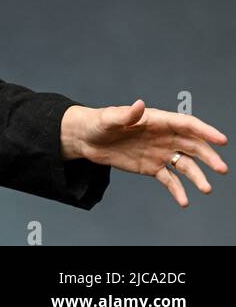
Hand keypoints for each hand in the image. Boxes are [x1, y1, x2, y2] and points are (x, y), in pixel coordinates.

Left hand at [62, 100, 227, 206]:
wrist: (85, 140)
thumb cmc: (97, 123)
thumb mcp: (109, 118)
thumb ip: (126, 114)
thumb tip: (139, 105)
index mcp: (157, 121)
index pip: (187, 124)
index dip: (205, 131)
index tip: (221, 140)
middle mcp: (164, 137)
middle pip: (193, 146)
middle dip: (209, 157)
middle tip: (221, 169)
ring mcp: (159, 153)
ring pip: (185, 165)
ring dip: (197, 176)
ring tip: (206, 189)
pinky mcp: (151, 168)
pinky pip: (169, 180)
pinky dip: (178, 190)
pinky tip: (184, 201)